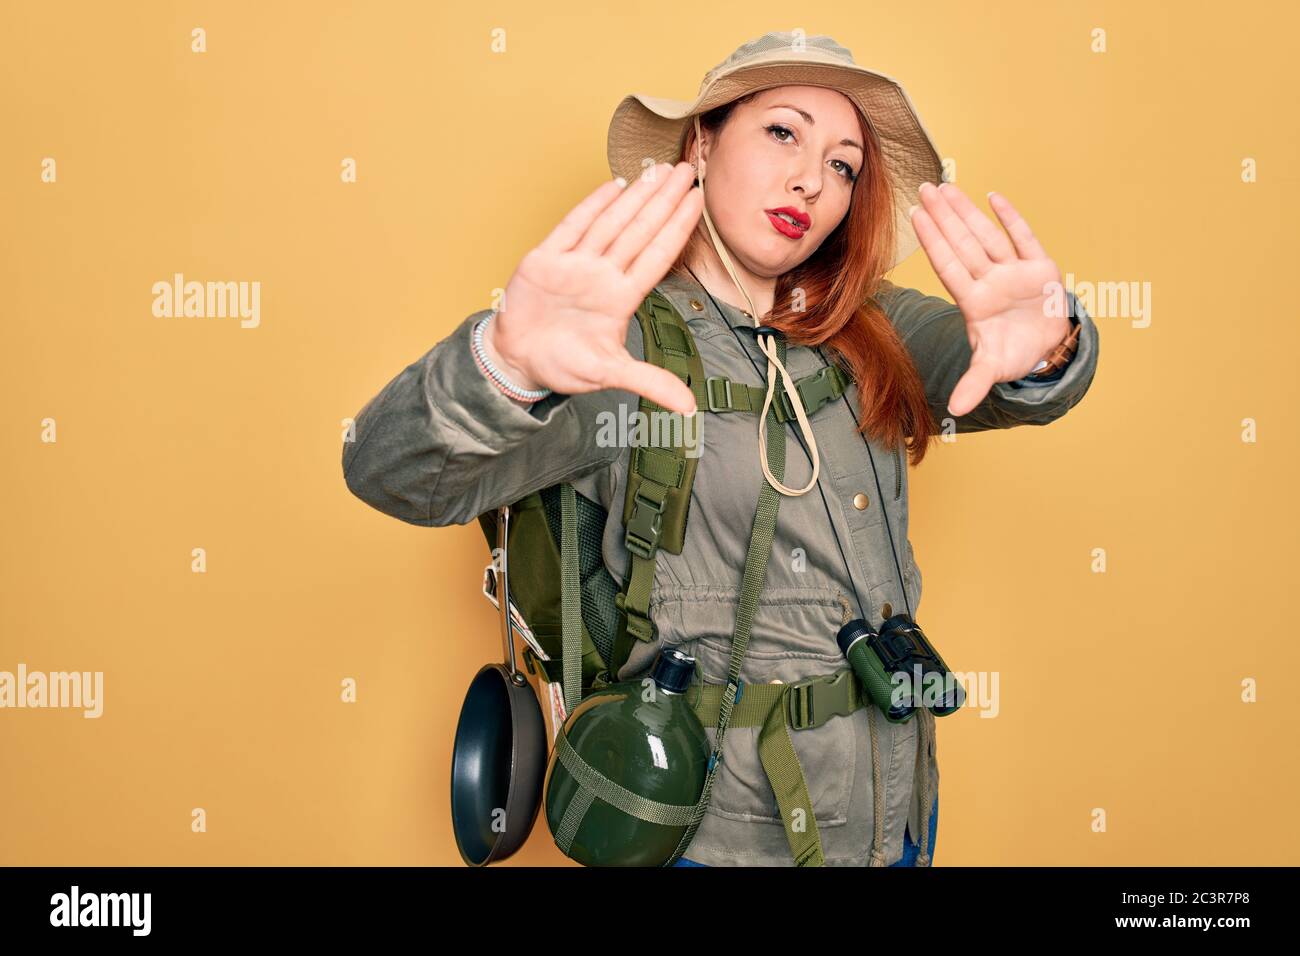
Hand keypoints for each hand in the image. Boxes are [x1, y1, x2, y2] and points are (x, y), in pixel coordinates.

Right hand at [489, 161, 704, 415]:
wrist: (518, 360)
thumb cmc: (564, 364)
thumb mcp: (610, 374)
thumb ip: (649, 383)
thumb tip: (689, 407)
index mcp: (621, 298)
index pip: (657, 256)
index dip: (677, 228)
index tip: (698, 201)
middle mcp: (602, 275)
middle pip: (640, 231)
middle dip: (663, 200)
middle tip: (688, 170)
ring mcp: (575, 265)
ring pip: (611, 223)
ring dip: (634, 197)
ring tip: (658, 171)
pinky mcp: (545, 260)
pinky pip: (571, 227)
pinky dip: (591, 207)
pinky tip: (613, 187)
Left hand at [909, 183, 1071, 416]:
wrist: (1047, 348)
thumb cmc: (1013, 352)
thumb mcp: (993, 368)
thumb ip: (975, 384)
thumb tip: (957, 409)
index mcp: (975, 302)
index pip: (949, 266)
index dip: (934, 242)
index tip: (915, 216)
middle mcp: (990, 282)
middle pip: (963, 244)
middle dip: (944, 217)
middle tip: (923, 188)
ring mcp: (1014, 272)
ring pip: (987, 236)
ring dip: (969, 212)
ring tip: (947, 187)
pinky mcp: (1040, 268)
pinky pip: (1024, 238)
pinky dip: (1012, 220)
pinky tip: (994, 197)